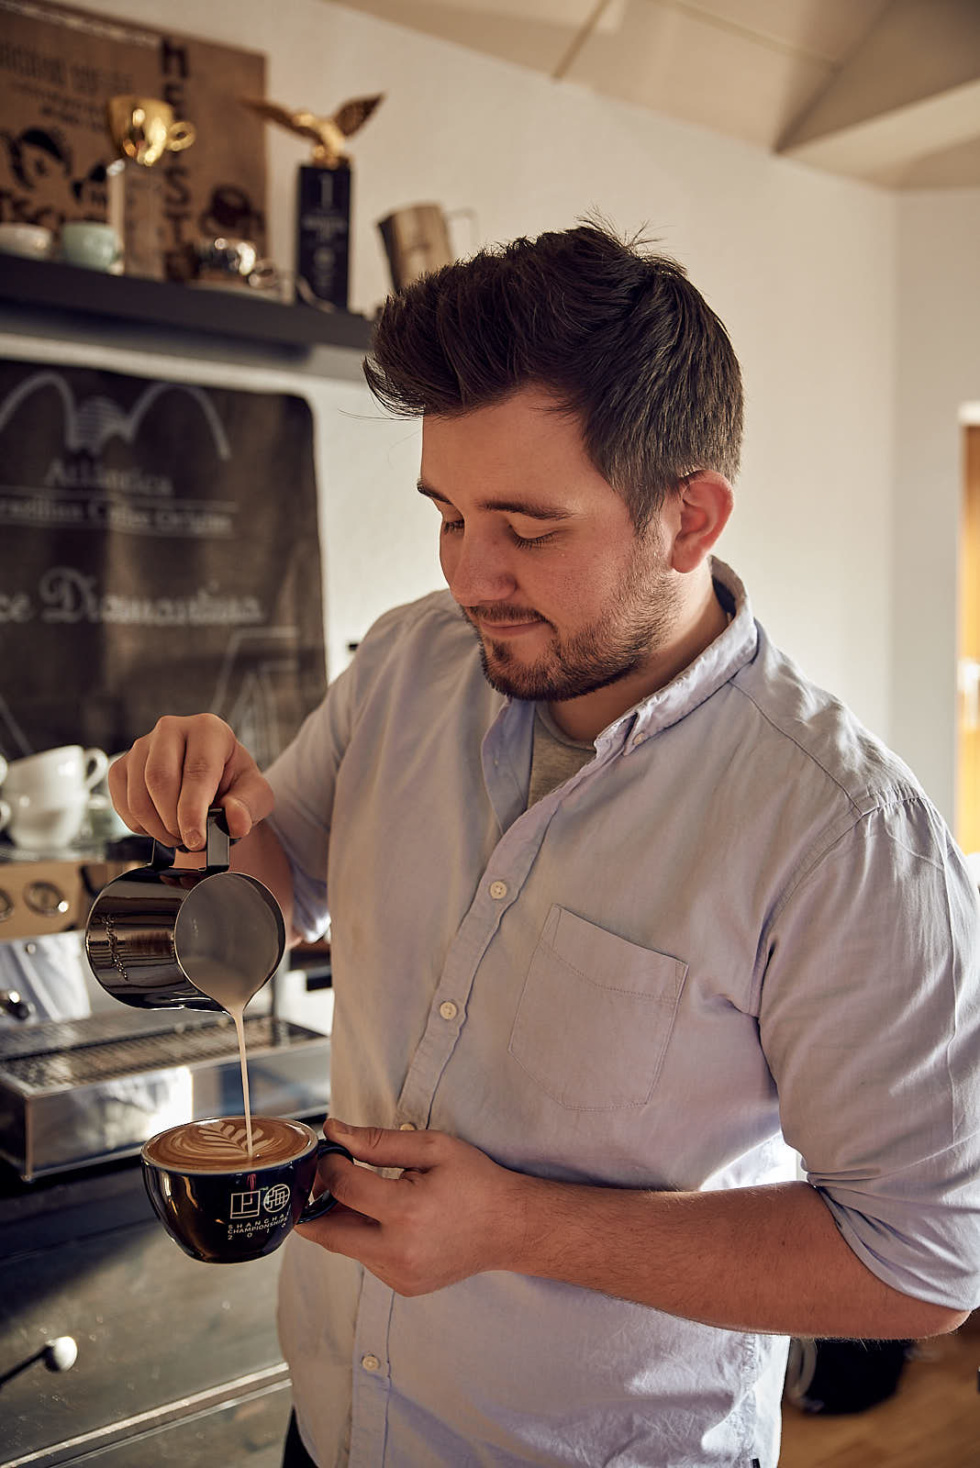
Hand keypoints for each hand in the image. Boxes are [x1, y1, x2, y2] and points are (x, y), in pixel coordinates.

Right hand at [109, 714, 273, 851]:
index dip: (193, 810)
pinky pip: (123, 804)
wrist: (212, 783)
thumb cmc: (233, 784)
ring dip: (158, 829)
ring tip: (180, 835)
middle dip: (173, 821)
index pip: (197, 770)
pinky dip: (141, 827)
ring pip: (138, 796)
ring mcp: (141, 746)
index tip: (196, 840)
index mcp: (208, 729)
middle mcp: (171, 729)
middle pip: (159, 779)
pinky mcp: (122, 766)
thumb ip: (249, 806)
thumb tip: (236, 821)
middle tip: (191, 841)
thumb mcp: (255, 794)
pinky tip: (161, 825)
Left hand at [298, 1120, 528, 1295]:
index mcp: (406, 1213)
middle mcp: (398, 1252)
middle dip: (314, 1202)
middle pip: (325, 1232)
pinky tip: (387, 1217)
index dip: (329, 1165)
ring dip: (341, 1218)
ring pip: (344, 1246)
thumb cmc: (475, 1182)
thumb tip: (335, 1132)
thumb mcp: (431, 1147)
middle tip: (324, 1177)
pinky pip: (366, 1259)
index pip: (342, 1188)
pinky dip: (365, 1236)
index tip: (332, 1151)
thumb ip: (377, 1141)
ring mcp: (399, 1275)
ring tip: (362, 1192)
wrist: (510, 1227)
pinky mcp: (403, 1286)